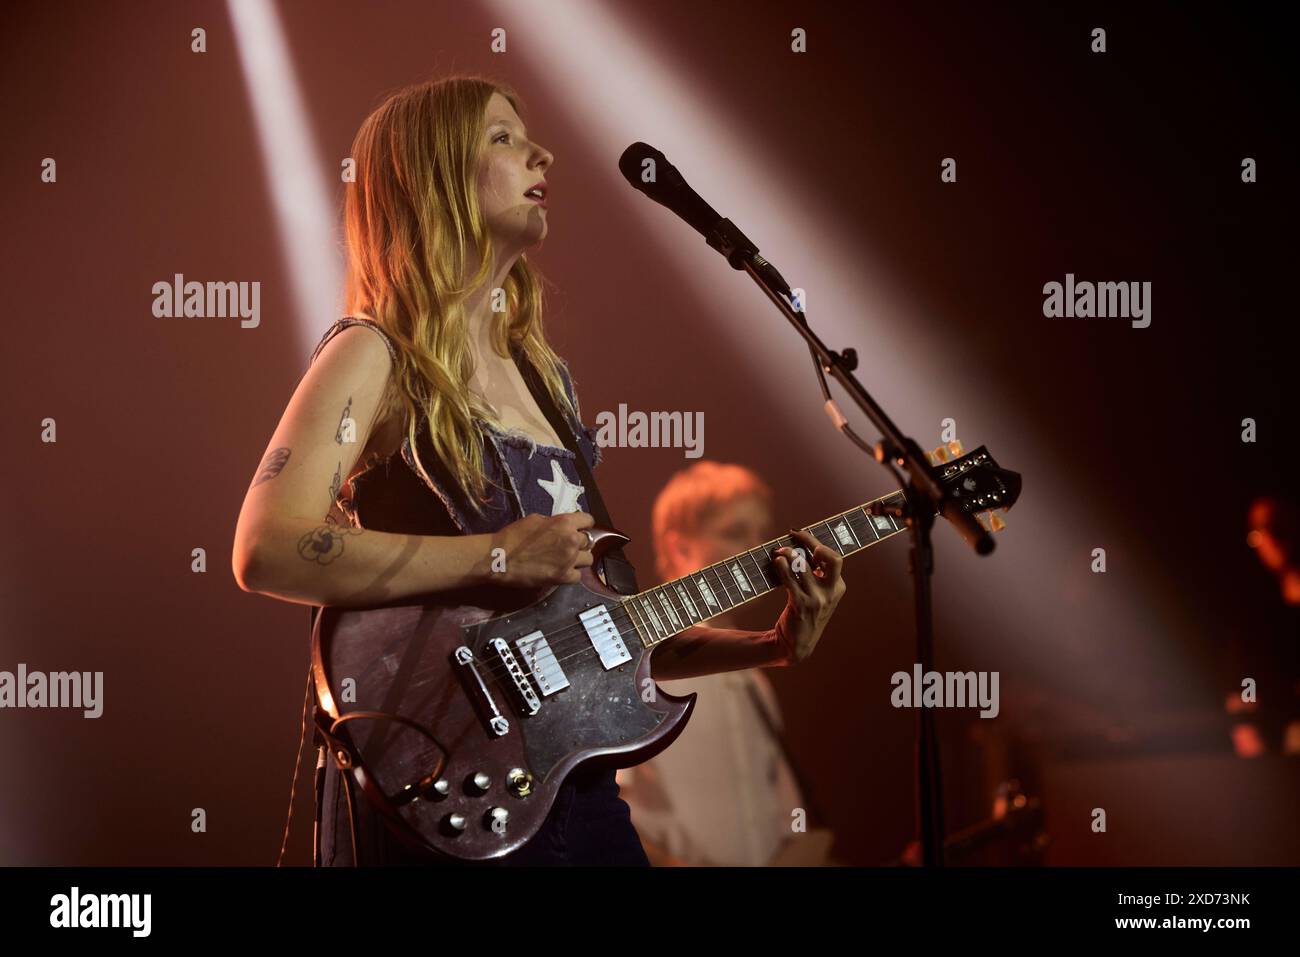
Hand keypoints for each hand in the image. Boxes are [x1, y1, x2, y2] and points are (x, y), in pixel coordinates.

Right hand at [494, 511, 594, 587]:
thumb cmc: (514, 535)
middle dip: (580, 543)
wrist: (501, 557)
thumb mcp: (536, 519)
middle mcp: (572, 540)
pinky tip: (562, 571)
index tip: (578, 529)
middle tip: (567, 546)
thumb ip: (554, 523)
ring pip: (588, 559)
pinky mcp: (563, 577)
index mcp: (565, 522)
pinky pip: (578, 576)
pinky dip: (572, 574)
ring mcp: (569, 560)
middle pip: (588, 541)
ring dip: (579, 559)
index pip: (588, 520)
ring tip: (567, 560)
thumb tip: (562, 527)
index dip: (583, 525)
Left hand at [769, 527, 846, 664]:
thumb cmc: (805, 615)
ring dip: (790, 554)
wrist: (796, 645)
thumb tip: (800, 549)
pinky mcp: (800, 605)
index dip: (816, 543)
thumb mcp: (819, 597)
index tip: (799, 534)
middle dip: (812, 542)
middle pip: (832, 558)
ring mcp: (817, 599)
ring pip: (805, 566)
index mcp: (838, 587)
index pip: (834, 557)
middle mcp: (831, 592)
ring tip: (779, 550)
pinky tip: (777, 561)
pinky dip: (782, 567)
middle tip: (796, 536)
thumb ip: (816, 576)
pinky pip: (790, 579)